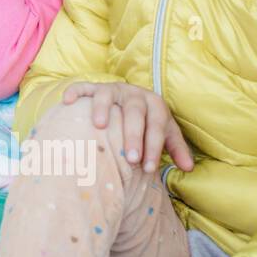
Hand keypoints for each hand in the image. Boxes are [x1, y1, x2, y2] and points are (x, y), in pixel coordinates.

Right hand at [62, 81, 194, 173]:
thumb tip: (188, 168)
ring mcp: (113, 89)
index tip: (147, 170)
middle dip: (133, 136)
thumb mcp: (165, 132)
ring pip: (108, 95)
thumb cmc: (149, 121)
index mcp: (154, 104)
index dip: (153, 147)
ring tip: (99, 125)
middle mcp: (134, 94)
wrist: (134, 97)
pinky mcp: (94, 87)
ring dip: (103, 109)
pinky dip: (75, 92)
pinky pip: (83, 87)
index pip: (156, 126)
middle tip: (130, 159)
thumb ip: (176, 148)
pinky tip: (67, 102)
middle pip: (135, 112)